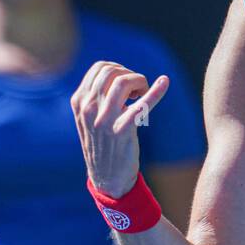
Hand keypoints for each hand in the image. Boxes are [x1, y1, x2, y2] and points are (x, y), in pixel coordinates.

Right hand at [71, 62, 169, 197]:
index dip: (119, 69)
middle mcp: (88, 109)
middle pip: (111, 71)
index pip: (100, 67)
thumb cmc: (103, 142)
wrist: (107, 177)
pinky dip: (156, 92)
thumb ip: (96, 95)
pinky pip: (141, 105)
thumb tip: (118, 71)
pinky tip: (165, 82)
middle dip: (130, 74)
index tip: (128, 84)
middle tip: (138, 91)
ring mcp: (103, 120)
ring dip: (140, 81)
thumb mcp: (90, 116)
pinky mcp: (122, 131)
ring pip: (123, 81)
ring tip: (144, 94)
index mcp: (79, 101)